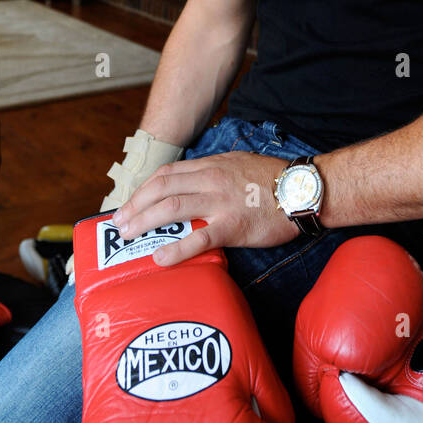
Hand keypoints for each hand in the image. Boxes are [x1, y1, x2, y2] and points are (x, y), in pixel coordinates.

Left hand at [113, 151, 296, 267]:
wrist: (303, 190)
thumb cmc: (274, 180)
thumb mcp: (238, 164)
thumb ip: (214, 172)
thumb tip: (192, 186)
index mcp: (212, 165)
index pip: (167, 174)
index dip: (144, 188)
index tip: (130, 202)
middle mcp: (211, 180)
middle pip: (162, 189)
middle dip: (135, 206)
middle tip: (119, 222)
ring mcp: (220, 202)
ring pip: (172, 208)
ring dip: (144, 222)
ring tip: (128, 236)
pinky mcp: (233, 225)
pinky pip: (198, 237)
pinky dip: (176, 249)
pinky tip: (160, 258)